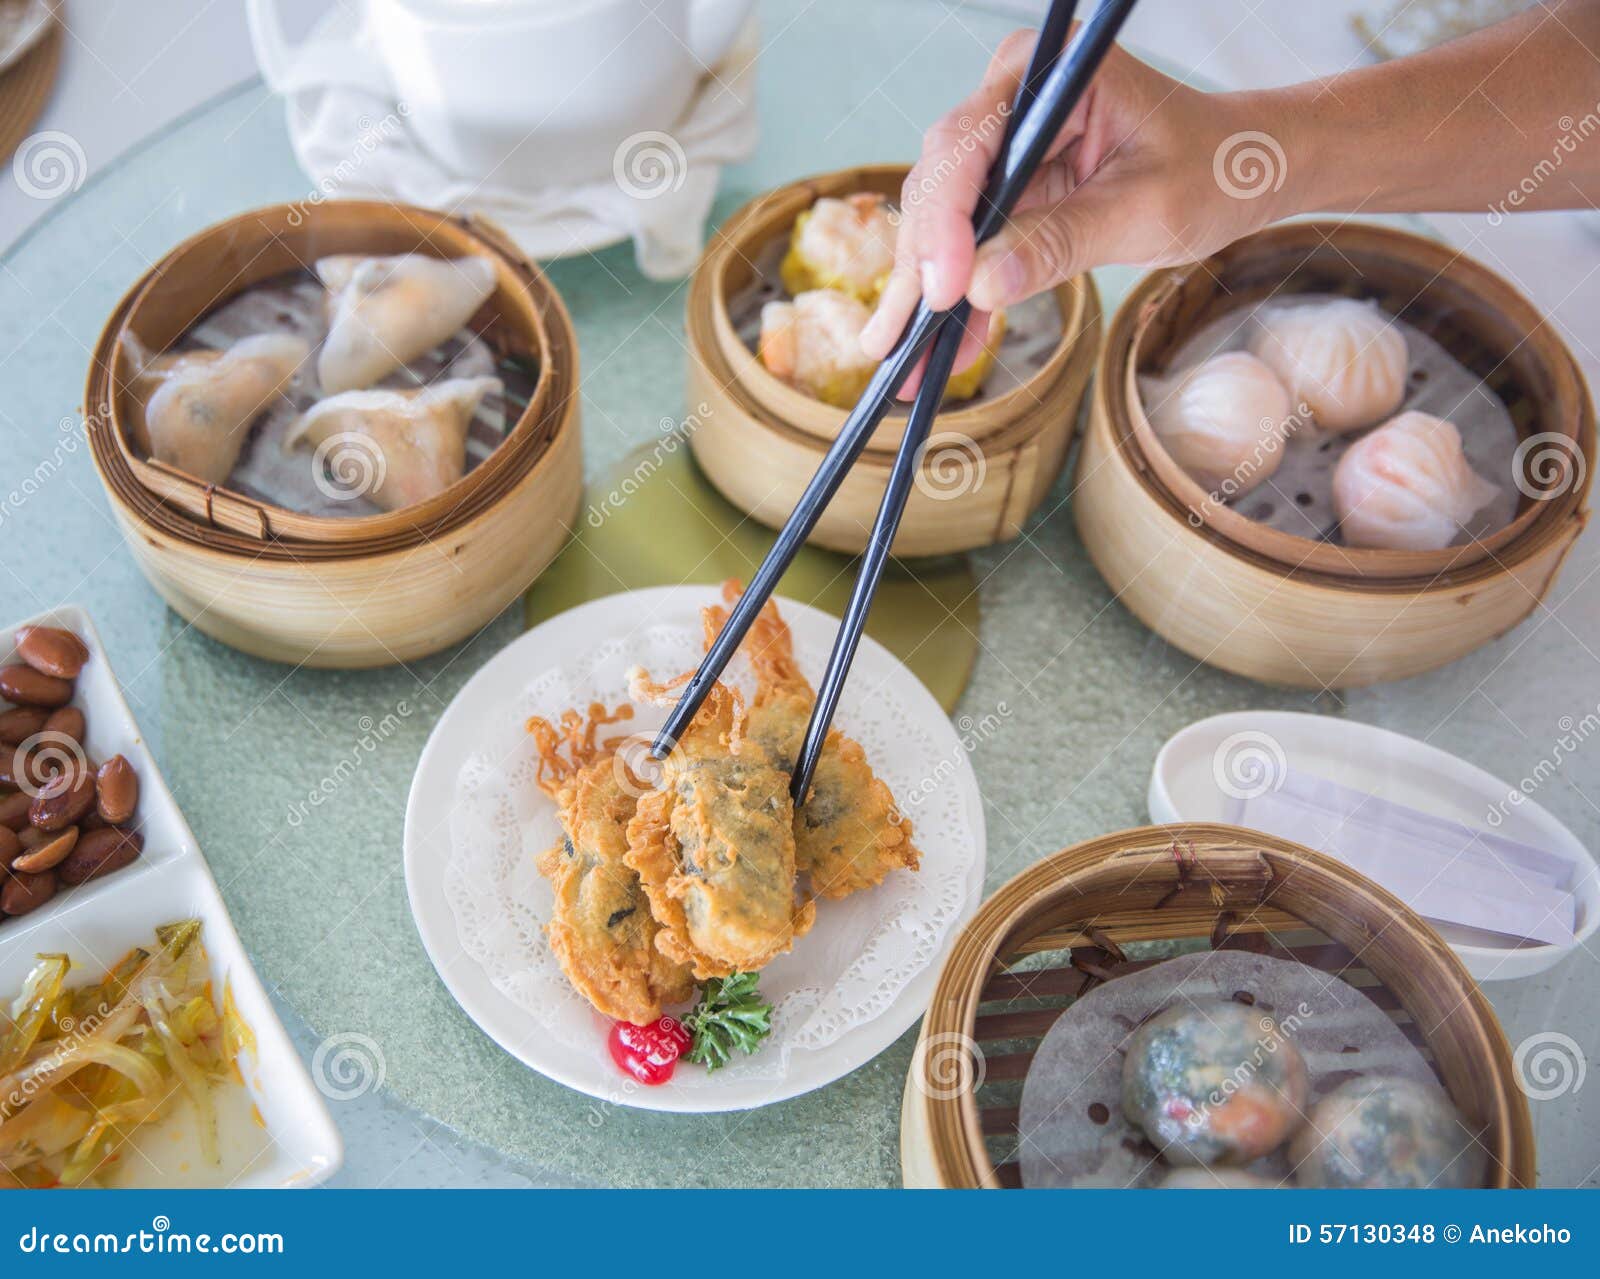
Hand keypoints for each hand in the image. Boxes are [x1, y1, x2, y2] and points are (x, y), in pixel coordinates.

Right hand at [860, 32, 1290, 392]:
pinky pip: (969, 248)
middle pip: (940, 188)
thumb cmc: (1214, 168)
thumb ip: (1061, 243)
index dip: (945, 223)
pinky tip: (943, 352)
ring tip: (905, 366)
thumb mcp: (1145, 211)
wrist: (1244, 169)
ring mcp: (1005, 146)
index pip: (967, 145)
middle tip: (896, 347)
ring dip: (925, 298)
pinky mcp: (1010, 189)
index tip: (945, 292)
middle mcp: (1011, 99)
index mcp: (1048, 74)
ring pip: (942, 225)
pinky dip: (959, 300)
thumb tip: (981, 287)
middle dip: (919, 272)